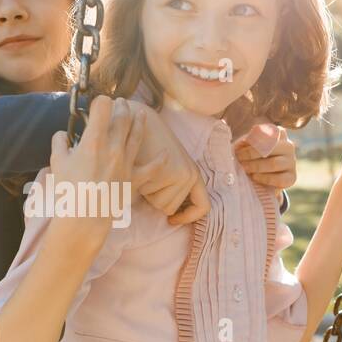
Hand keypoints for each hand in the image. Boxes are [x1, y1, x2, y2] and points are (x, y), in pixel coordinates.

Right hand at [47, 94, 144, 251]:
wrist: (85, 216)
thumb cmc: (69, 189)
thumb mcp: (57, 162)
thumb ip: (60, 142)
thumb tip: (63, 135)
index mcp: (94, 140)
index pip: (102, 106)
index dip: (100, 101)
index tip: (97, 105)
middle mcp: (114, 146)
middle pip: (122, 117)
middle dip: (121, 106)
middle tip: (120, 103)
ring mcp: (126, 161)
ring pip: (137, 134)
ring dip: (139, 120)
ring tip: (139, 113)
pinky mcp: (134, 178)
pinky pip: (152, 169)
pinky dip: (159, 161)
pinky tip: (165, 154)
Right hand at [126, 99, 209, 224]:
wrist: (138, 121)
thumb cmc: (148, 145)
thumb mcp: (167, 165)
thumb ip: (172, 186)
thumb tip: (170, 214)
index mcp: (193, 173)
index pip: (203, 206)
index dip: (188, 217)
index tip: (172, 220)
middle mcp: (191, 175)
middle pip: (170, 208)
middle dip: (155, 198)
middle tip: (150, 176)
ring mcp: (180, 174)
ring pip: (159, 204)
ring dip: (147, 192)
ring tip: (145, 169)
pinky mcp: (167, 173)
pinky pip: (149, 194)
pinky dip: (140, 185)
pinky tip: (140, 167)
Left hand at [234, 124, 295, 189]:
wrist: (261, 181)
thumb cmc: (253, 159)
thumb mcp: (248, 148)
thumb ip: (246, 143)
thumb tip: (244, 142)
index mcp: (279, 135)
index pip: (270, 131)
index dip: (256, 137)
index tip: (243, 142)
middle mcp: (288, 147)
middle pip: (271, 147)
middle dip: (252, 153)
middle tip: (239, 158)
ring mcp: (291, 162)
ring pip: (274, 163)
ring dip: (256, 166)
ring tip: (245, 168)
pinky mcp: (291, 178)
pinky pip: (279, 179)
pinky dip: (264, 178)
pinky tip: (255, 177)